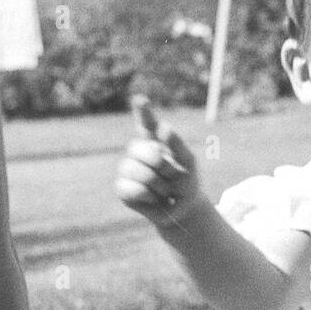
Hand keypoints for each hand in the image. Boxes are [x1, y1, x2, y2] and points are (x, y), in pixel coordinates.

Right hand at [116, 95, 203, 227]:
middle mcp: (138, 151)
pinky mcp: (122, 187)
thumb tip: (163, 126)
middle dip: (161, 165)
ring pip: (136, 170)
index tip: (140, 99)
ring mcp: (127, 168)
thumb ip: (178, 144)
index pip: (147, 122)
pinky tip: (152, 198)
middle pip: (142, 150)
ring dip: (158, 184)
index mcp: (155, 140)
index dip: (142, 111)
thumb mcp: (188, 163)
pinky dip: (148, 197)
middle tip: (171, 176)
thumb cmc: (186, 182)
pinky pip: (132, 189)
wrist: (182, 210)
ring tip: (164, 189)